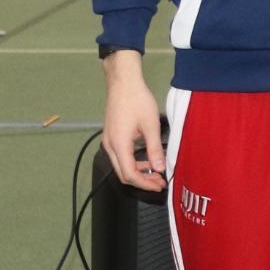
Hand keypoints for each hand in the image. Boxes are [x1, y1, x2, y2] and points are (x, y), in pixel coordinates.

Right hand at [102, 50, 165, 191]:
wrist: (123, 83)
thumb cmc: (137, 100)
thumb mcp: (151, 125)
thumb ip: (154, 149)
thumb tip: (160, 168)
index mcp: (118, 145)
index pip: (129, 174)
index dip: (144, 183)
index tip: (159, 186)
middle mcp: (110, 146)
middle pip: (123, 173)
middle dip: (142, 181)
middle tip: (159, 183)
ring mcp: (109, 141)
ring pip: (121, 165)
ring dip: (138, 172)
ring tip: (156, 173)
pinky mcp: (112, 136)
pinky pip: (121, 156)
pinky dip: (133, 162)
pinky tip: (147, 160)